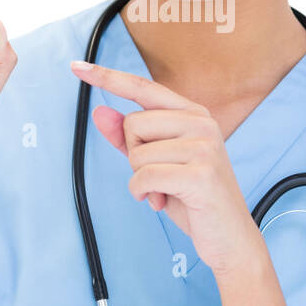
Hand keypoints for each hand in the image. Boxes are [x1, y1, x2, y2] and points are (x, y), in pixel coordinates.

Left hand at [69, 59, 262, 275]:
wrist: (230, 238)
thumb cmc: (193, 199)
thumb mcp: (157, 165)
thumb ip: (129, 139)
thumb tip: (100, 112)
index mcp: (193, 114)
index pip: (143, 88)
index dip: (108, 77)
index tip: (76, 66)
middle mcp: (202, 123)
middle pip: (134, 123)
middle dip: (134, 155)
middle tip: (158, 177)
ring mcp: (204, 146)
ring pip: (137, 153)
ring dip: (140, 179)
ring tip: (165, 191)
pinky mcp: (200, 173)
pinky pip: (143, 177)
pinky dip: (142, 194)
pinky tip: (160, 202)